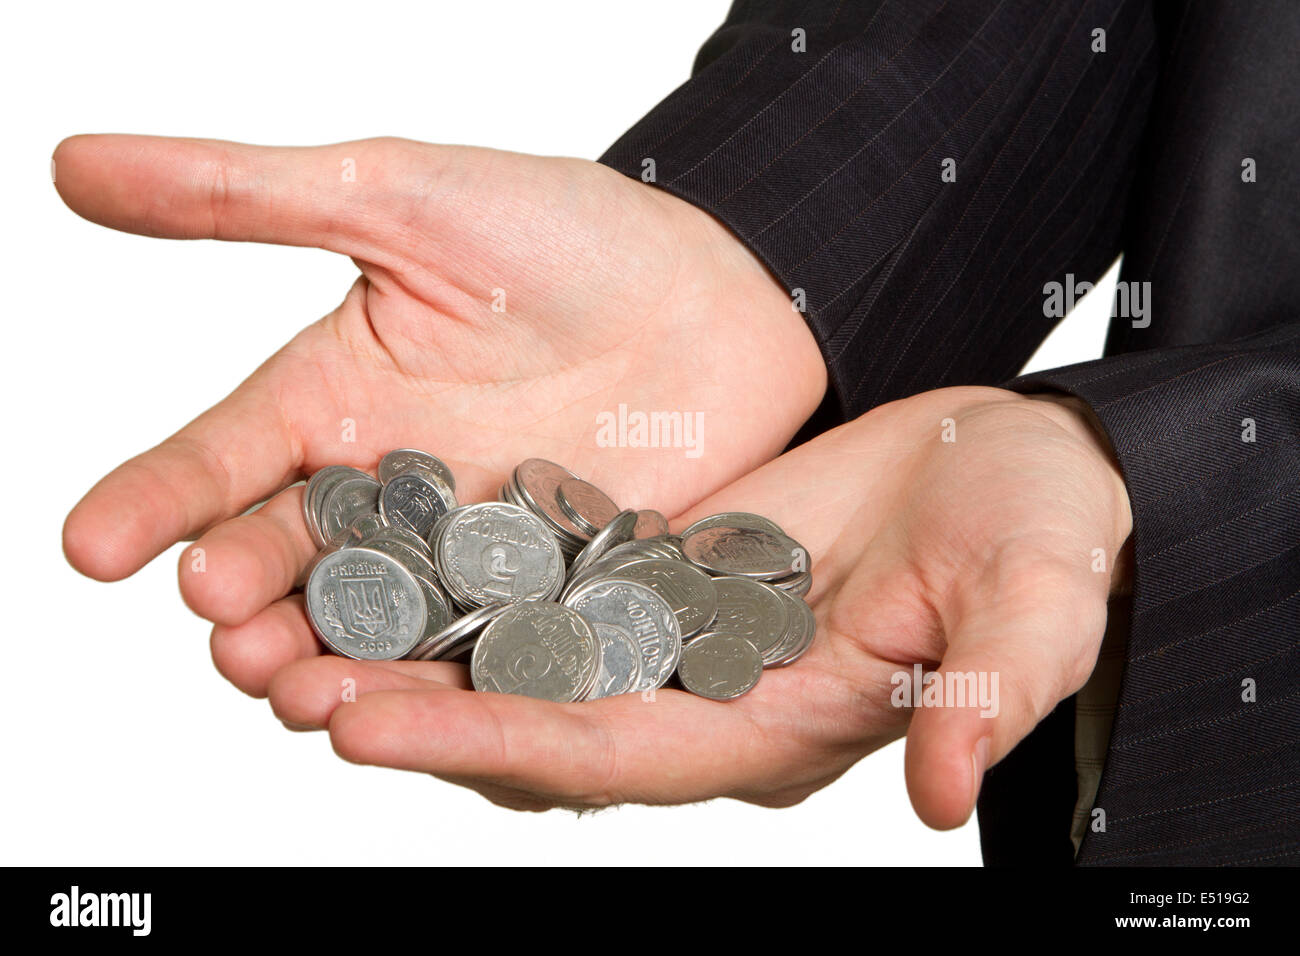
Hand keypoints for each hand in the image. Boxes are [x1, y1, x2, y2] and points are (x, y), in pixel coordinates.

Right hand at [56, 135, 825, 693]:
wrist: (727, 287)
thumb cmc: (568, 233)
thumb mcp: (404, 199)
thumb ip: (250, 197)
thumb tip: (73, 162)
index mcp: (334, 404)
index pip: (222, 464)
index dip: (153, 503)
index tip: (91, 547)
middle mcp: (388, 493)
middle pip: (291, 567)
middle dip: (247, 603)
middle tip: (224, 625)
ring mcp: (471, 554)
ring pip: (378, 627)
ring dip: (330, 662)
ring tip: (299, 687)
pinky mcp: (553, 595)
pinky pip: (490, 649)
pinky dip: (452, 683)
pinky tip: (425, 710)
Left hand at [266, 386, 1130, 823]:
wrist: (1018, 468)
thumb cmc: (1038, 532)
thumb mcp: (1031, 602)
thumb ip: (987, 692)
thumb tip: (945, 795)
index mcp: (778, 724)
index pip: (612, 754)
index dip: (492, 746)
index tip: (368, 728)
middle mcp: (710, 693)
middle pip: (537, 716)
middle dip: (414, 709)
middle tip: (285, 679)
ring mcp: (681, 629)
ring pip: (527, 653)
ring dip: (420, 646)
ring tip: (298, 623)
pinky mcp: (668, 566)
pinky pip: (554, 580)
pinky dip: (476, 574)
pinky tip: (395, 545)